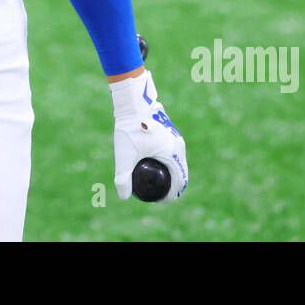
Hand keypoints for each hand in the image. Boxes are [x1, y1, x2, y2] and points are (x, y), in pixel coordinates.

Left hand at [110, 67, 188, 200]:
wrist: (132, 103)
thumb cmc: (129, 128)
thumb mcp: (124, 155)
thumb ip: (123, 176)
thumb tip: (124, 196)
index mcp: (173, 153)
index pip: (179, 182)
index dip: (170, 195)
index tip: (159, 201)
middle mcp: (179, 146)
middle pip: (180, 174)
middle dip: (171, 187)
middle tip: (156, 195)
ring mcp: (177, 138)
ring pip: (178, 163)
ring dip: (171, 175)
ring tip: (157, 184)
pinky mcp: (172, 133)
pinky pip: (174, 154)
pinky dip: (169, 164)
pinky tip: (157, 167)